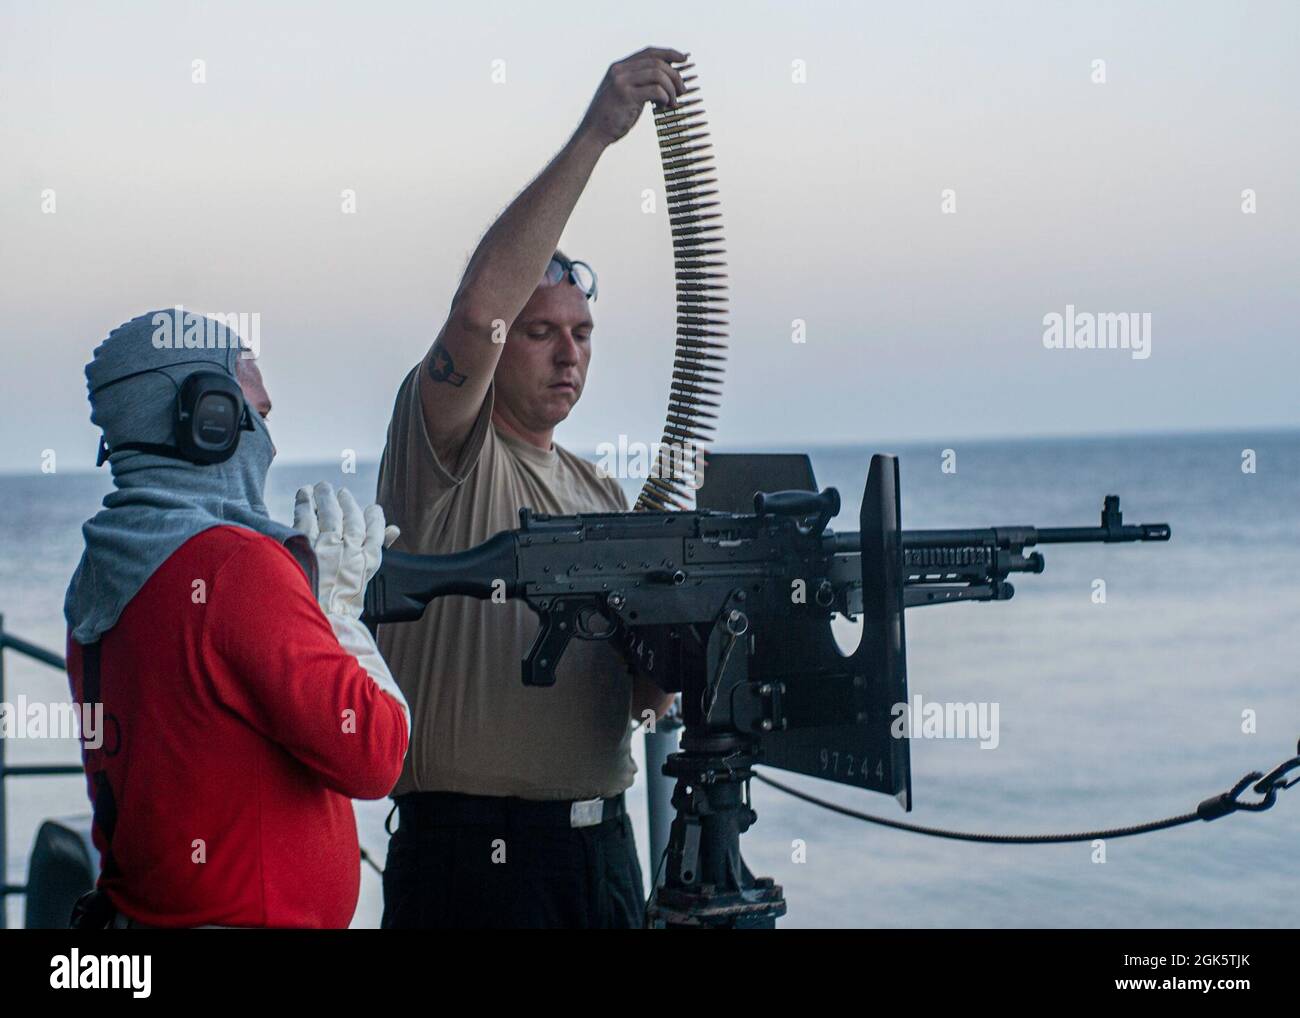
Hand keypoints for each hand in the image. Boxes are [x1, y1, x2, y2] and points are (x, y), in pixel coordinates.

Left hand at [293, 481, 398, 618]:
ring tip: (322, 487)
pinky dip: (305, 504)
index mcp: (368, 562)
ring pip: (329, 513)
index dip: (374, 517)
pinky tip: (303, 495)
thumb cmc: (340, 611)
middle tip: (342, 492)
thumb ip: (377, 553)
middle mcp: (350, 551)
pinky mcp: (305, 546)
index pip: (375, 530)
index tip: (373, 509)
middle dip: (347, 503)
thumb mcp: (364, 585)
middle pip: (351, 518)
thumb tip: (394, 530)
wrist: (318, 624)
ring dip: (325, 497)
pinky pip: (305, 518)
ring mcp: (327, 547)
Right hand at [578, 46, 689, 146]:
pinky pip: (655, 90)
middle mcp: (620, 70)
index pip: (649, 52)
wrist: (593, 133)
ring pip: (658, 74)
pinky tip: (664, 106)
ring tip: (673, 102)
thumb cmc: (612, 117)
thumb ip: (639, 83)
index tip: (684, 59)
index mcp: (619, 67)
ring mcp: (622, 82)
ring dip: (671, 88)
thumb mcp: (625, 94)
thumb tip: (665, 79)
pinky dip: (665, 97)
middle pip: (657, 62)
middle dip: (675, 75)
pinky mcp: (626, 96)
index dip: (669, 53)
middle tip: (682, 91)